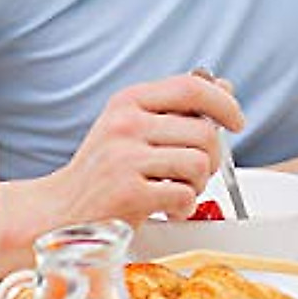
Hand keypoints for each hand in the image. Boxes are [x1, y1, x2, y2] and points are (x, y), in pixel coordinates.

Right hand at [43, 71, 244, 227]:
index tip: (236, 121)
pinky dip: (184, 208)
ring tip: (177, 191)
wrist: (61, 211)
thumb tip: (223, 87)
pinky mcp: (127, 192)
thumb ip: (178, 108)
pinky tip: (167, 209)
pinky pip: (184, 195)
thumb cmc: (104, 171)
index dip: (223, 103)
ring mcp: (124, 157)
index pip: (191, 87)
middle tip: (194, 174)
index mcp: (130, 101)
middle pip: (204, 132)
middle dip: (211, 159)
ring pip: (199, 164)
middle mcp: (126, 124)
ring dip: (198, 185)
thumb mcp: (134, 127)